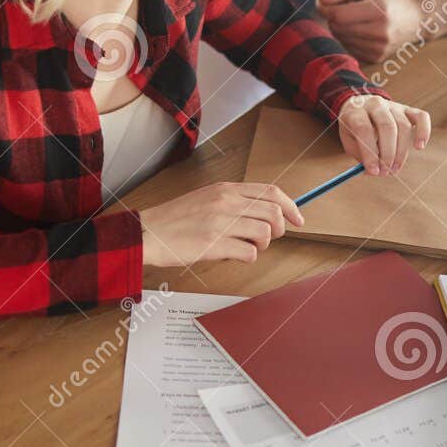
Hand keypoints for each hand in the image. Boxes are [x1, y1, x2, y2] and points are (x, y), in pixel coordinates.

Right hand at [139, 181, 301, 267]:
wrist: (148, 232)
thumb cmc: (176, 219)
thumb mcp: (207, 198)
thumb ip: (235, 202)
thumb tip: (263, 213)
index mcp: (226, 189)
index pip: (272, 192)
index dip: (290, 207)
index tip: (298, 219)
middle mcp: (226, 202)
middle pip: (274, 213)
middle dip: (279, 230)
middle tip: (268, 239)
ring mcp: (221, 223)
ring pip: (265, 233)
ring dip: (263, 245)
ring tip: (248, 247)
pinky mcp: (214, 244)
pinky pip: (250, 253)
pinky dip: (249, 257)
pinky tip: (235, 255)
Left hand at [314, 0, 425, 64]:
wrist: (416, 19)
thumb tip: (319, 1)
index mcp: (380, 10)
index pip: (338, 15)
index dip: (325, 8)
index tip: (323, 2)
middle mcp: (381, 32)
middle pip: (338, 28)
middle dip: (333, 17)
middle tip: (343, 8)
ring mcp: (380, 48)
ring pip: (341, 39)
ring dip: (341, 28)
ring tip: (356, 18)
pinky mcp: (377, 58)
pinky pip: (349, 49)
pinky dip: (349, 39)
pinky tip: (361, 30)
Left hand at [336, 93, 430, 174]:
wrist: (362, 110)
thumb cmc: (355, 131)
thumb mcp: (350, 143)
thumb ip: (362, 157)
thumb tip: (376, 172)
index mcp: (356, 110)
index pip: (364, 128)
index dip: (369, 152)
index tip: (374, 171)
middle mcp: (375, 104)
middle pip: (387, 126)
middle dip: (388, 154)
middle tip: (386, 172)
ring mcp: (393, 105)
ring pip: (404, 126)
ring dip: (401, 151)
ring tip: (394, 168)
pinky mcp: (408, 109)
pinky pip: (422, 117)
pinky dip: (424, 132)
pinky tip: (419, 146)